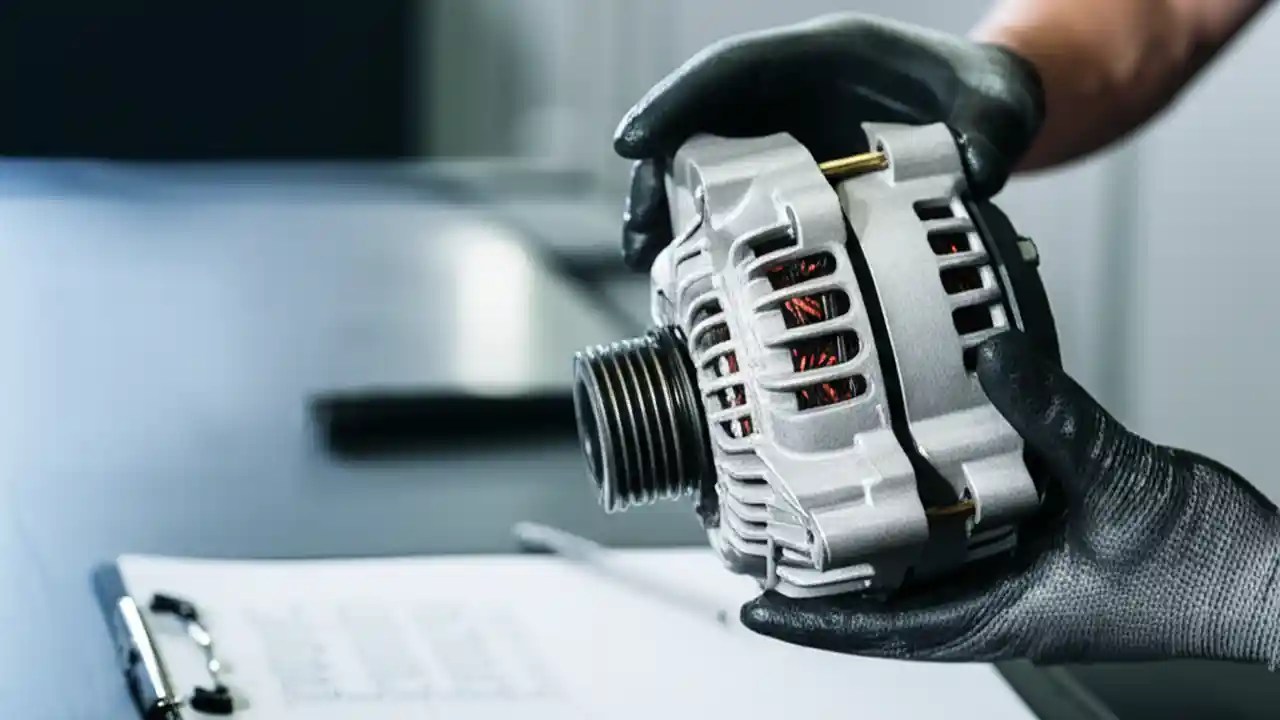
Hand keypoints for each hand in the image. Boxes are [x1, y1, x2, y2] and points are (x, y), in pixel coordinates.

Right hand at [615, 13, 1044, 270]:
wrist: (988, 111)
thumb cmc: (983, 93)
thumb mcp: (997, 104)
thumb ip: (991, 129)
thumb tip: (976, 171)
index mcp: (823, 56)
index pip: (731, 71)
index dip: (677, 103)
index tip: (635, 143)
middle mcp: (792, 91)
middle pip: (702, 122)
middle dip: (659, 174)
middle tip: (637, 234)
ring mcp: (786, 130)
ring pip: (707, 161)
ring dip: (673, 209)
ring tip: (649, 261)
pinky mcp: (791, 168)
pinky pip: (736, 192)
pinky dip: (711, 228)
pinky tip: (698, 270)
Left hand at [741, 331, 1279, 665]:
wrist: (1271, 584)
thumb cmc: (1211, 566)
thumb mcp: (1121, 479)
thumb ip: (1052, 417)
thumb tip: (992, 358)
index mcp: (1013, 614)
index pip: (887, 630)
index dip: (818, 621)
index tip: (760, 610)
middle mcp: (1010, 608)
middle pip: (894, 612)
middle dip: (832, 591)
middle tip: (772, 562)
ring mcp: (1032, 589)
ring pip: (931, 582)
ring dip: (878, 560)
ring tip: (823, 530)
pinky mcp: (1056, 564)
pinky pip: (975, 550)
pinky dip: (936, 529)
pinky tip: (922, 497)